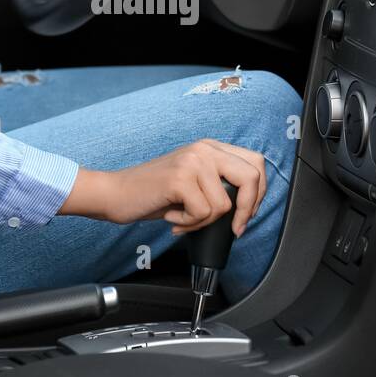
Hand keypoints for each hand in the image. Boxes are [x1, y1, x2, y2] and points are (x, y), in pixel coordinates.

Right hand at [59, 140, 267, 237]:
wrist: (116, 193)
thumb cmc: (153, 194)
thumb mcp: (194, 181)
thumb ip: (219, 184)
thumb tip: (249, 207)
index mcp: (210, 147)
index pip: (255, 163)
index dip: (259, 193)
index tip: (247, 215)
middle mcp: (204, 149)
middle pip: (251, 177)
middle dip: (247, 210)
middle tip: (233, 229)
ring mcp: (192, 161)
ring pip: (224, 204)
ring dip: (204, 222)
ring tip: (183, 218)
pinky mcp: (180, 179)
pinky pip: (203, 213)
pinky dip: (188, 224)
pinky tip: (172, 217)